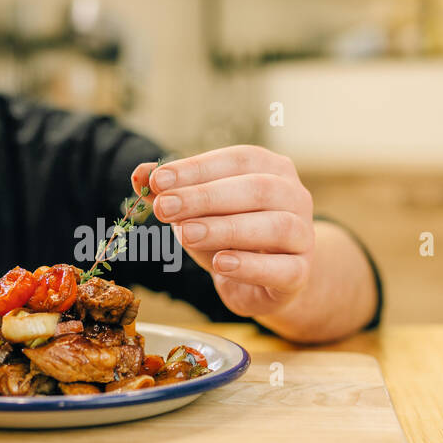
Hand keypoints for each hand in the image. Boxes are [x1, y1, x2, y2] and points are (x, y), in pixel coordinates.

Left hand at [131, 145, 314, 317]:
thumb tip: (139, 174)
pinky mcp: (300, 272)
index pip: (237, 160)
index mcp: (272, 169)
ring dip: (225, 228)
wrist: (266, 281)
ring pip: (273, 226)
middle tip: (163, 208)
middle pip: (255, 189)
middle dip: (204, 197)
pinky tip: (220, 263)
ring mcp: (303, 235)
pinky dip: (250, 265)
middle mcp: (295, 196)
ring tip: (186, 234)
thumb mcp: (198, 211)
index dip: (196, 168)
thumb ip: (172, 192)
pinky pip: (281, 268)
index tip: (157, 180)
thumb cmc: (232, 236)